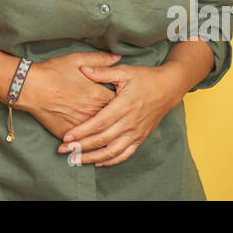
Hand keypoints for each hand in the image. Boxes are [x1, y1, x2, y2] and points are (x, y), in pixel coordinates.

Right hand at [16, 51, 120, 140]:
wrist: (30, 87)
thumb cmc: (53, 72)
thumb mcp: (77, 60)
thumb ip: (100, 60)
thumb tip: (117, 57)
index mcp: (98, 94)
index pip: (120, 102)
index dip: (123, 102)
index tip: (124, 102)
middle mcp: (92, 112)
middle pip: (113, 121)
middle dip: (117, 121)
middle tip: (121, 121)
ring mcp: (81, 124)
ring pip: (100, 135)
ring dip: (106, 135)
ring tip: (111, 136)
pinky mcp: (68, 133)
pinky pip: (83, 143)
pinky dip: (89, 144)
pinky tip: (93, 146)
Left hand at [56, 63, 184, 166]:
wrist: (169, 88)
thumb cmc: (145, 78)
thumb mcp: (124, 71)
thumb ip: (103, 72)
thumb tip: (83, 69)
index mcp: (124, 105)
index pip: (99, 123)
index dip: (82, 132)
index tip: (66, 137)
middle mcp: (130, 122)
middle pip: (102, 140)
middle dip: (81, 147)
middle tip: (64, 151)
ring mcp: (136, 132)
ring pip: (112, 151)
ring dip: (93, 158)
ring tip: (76, 160)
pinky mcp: (141, 138)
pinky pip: (125, 154)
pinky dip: (111, 161)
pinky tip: (97, 162)